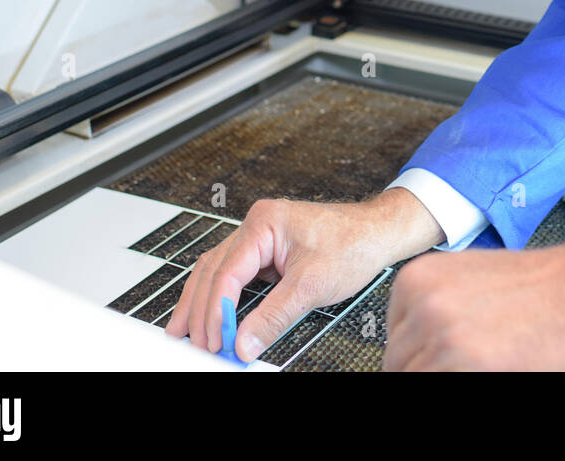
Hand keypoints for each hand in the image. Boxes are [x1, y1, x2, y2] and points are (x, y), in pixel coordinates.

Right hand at [165, 188, 442, 361]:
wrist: (379, 232)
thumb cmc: (354, 243)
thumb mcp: (312, 285)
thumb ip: (274, 316)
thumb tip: (244, 342)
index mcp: (263, 223)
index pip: (227, 272)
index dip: (216, 311)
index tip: (215, 340)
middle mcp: (257, 225)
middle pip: (213, 269)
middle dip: (200, 309)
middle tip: (192, 342)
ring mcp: (260, 237)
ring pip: (218, 270)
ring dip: (203, 302)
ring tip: (185, 331)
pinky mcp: (267, 250)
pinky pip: (235, 273)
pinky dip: (222, 296)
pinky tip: (212, 314)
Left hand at [383, 240, 564, 369]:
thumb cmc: (541, 286)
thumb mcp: (468, 280)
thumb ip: (434, 308)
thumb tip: (415, 346)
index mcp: (417, 280)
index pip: (393, 339)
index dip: (416, 357)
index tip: (432, 361)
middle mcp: (424, 307)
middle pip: (400, 365)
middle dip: (427, 370)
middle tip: (462, 364)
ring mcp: (444, 339)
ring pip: (417, 377)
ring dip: (446, 375)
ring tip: (481, 365)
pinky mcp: (468, 367)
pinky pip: (440, 386)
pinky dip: (463, 381)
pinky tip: (491, 369)